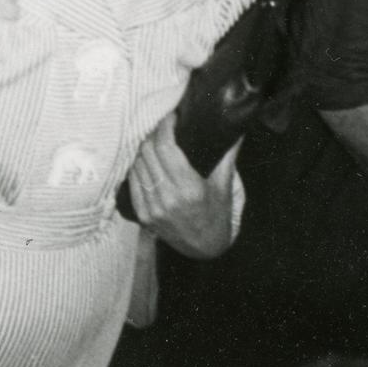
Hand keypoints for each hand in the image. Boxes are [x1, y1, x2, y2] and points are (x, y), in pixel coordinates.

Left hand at [126, 114, 239, 258]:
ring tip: (156, 144)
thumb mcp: (224, 186)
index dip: (165, 126)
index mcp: (189, 189)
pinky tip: (147, 162)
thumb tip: (235, 129)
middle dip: (155, 134)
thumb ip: (227, 155)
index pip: (165, 146)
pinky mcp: (143, 215)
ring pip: (137, 163)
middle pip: (148, 151)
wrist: (206, 248)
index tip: (171, 118)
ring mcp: (153, 208)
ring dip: (145, 149)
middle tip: (165, 128)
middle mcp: (168, 198)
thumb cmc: (217, 214)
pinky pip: (132, 180)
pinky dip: (138, 167)